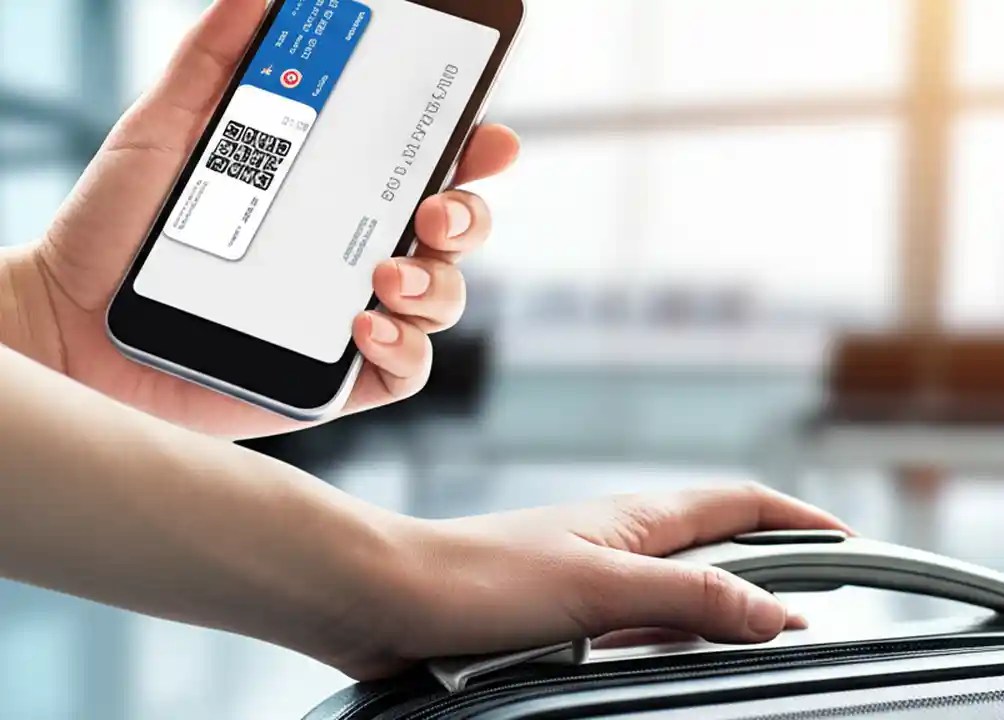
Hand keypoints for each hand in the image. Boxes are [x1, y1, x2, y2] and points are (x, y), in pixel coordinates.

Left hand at [0, 0, 518, 438]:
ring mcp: (353, 315)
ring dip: (438, 283)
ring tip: (386, 273)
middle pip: (455, 232)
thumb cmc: (119, 226)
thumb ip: (213, 60)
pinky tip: (364, 326)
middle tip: (436, 212)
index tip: (489, 140)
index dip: (472, 153)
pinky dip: (405, 347)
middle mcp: (354, 250)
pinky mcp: (339, 378)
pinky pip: (409, 368)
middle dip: (469, 218)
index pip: (425, 167)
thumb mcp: (166, 128)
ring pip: (444, 299)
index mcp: (335, 193)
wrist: (72, 319)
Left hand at [331, 485, 852, 680]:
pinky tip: (681, 654)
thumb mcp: (601, 590)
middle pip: (722, 546)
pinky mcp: (565, 612)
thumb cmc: (480, 577)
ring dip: (728, 606)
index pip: (743, 506)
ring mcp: (595, 576)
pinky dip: (677, 636)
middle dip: (776, 566)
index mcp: (641, 520)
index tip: (849, 540)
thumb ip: (690, 599)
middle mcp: (624, 541)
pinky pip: (642, 621)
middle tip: (824, 595)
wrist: (389, 596)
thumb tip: (774, 611)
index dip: (800, 520)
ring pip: (684, 587)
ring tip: (772, 630)